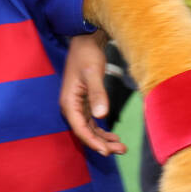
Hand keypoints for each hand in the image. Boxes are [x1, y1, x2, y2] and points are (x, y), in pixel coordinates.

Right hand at [60, 32, 124, 155]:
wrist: (86, 40)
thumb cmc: (87, 54)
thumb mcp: (93, 74)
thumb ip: (97, 94)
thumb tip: (101, 115)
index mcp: (69, 102)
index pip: (80, 128)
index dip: (93, 142)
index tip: (107, 152)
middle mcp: (71, 107)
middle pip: (86, 132)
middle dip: (102, 143)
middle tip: (121, 151)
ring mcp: (78, 105)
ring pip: (90, 128)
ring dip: (104, 138)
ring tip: (121, 147)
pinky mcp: (85, 101)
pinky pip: (92, 121)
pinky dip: (102, 129)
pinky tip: (114, 136)